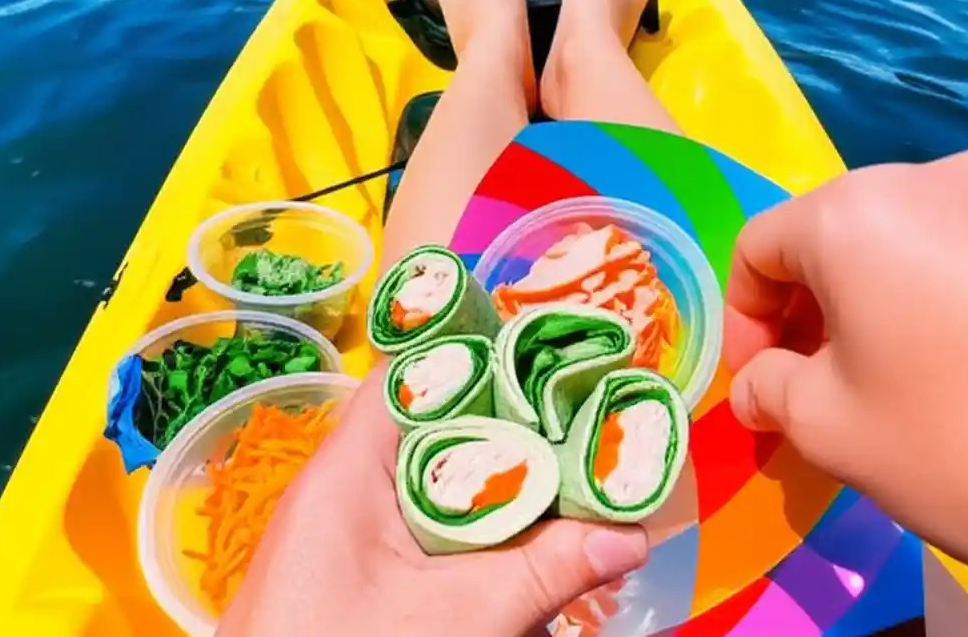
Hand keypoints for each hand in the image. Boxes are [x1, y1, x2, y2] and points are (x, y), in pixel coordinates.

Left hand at [218, 363, 648, 636]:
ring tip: (564, 486)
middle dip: (506, 433)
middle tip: (579, 428)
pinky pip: (420, 533)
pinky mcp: (351, 575)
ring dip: (493, 491)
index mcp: (346, 470)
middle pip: (432, 429)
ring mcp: (341, 534)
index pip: (411, 373)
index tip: (550, 363)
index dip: (481, 356)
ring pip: (431, 485)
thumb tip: (630, 537)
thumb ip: (547, 572)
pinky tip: (516, 556)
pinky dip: (468, 537)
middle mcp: (337, 489)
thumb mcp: (459, 619)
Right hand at [724, 149, 967, 629]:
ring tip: (946, 376)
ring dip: (915, 294)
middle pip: (855, 232)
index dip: (745, 319)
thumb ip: (772, 392)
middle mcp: (951, 174)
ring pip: (944, 234)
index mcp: (862, 214)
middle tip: (843, 386)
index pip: (761, 246)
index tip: (767, 383)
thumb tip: (763, 383)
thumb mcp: (834, 435)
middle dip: (828, 306)